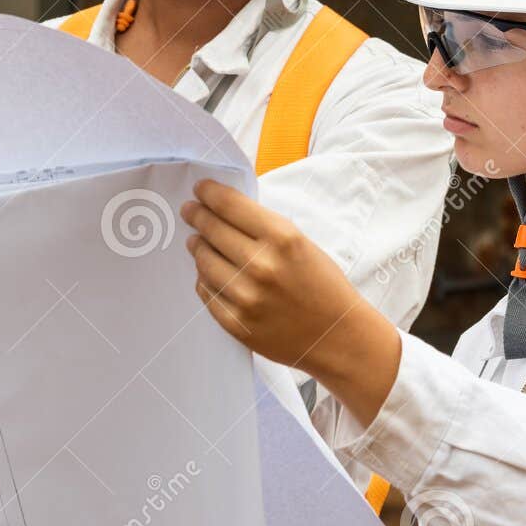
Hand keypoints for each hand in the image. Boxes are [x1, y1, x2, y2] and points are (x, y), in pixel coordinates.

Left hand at [182, 179, 399, 425]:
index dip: (209, 193)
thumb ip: (264, 228)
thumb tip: (225, 212)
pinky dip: (204, 279)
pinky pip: (206, 292)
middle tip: (190, 210)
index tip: (199, 189)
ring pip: (203, 261)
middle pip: (211, 230)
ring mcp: (246, 296)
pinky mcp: (236, 323)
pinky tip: (208, 273)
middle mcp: (261, 265)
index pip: (230, 206)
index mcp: (282, 238)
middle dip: (197, 215)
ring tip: (197, 242)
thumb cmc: (323, 286)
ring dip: (197, 247)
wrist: (336, 337)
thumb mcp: (301, 243)